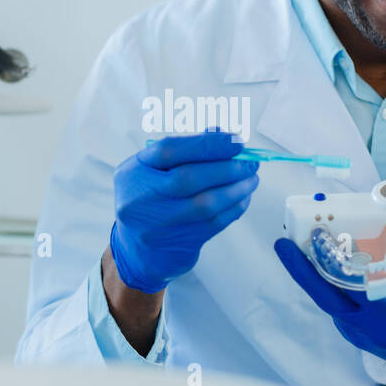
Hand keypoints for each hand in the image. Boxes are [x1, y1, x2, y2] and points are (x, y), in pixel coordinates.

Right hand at [110, 130, 259, 293]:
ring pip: (206, 204)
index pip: (168, 151)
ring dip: (236, 188)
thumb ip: (183, 151)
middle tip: (250, 163)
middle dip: (227, 167)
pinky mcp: (180, 243)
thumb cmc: (148, 199)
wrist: (135, 249)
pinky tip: (243, 197)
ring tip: (251, 178)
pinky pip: (214, 223)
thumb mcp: (152, 170)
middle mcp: (142, 199)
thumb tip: (222, 136)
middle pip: (188, 178)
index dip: (206, 144)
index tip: (235, 141)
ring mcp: (160, 225)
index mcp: (133, 174)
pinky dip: (235, 207)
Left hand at [273, 227, 385, 384]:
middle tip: (282, 242)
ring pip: (328, 301)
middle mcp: (366, 326)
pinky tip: (322, 266)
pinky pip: (336, 307)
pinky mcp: (355, 334)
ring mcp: (358, 333)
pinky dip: (327, 286)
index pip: (351, 286)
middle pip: (325, 296)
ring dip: (312, 275)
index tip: (317, 238)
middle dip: (300, 269)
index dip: (331, 262)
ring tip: (298, 247)